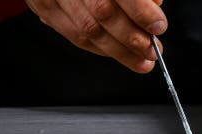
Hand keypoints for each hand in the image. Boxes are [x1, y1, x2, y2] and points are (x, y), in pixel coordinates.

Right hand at [26, 0, 166, 72]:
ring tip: (141, 60)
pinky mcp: (42, 6)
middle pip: (102, 13)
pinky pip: (73, 34)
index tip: (158, 25)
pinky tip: (117, 53)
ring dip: (119, 51)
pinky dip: (99, 48)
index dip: (140, 11)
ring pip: (87, 30)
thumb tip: (154, 3)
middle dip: (132, 37)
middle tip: (153, 49)